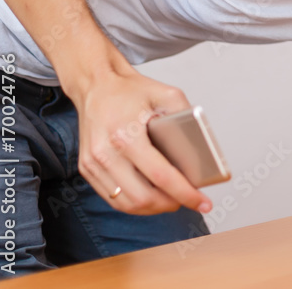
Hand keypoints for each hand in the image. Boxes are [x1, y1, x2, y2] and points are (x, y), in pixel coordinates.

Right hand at [71, 67, 211, 214]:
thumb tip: (203, 147)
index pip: (161, 176)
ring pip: (126, 203)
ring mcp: (93, 163)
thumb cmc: (130, 91)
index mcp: (126, 135)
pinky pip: (112, 197)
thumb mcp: (167, 94)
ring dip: (153, 208)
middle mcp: (105, 153)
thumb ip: (187, 117)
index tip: (203, 202)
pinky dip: (135, 203)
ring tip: (173, 200)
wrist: (96, 84)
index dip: (185, 193)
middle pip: (143, 197)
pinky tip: (152, 198)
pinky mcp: (87, 168)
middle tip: (189, 200)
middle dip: (171, 204)